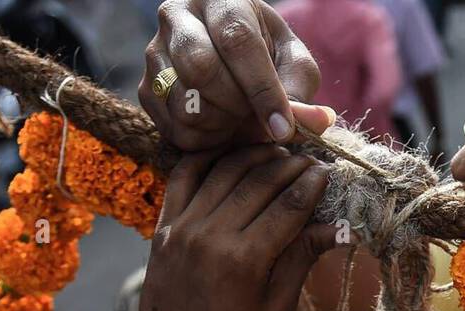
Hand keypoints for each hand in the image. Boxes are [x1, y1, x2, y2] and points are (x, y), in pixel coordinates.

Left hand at [134, 144, 336, 310]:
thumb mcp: (277, 308)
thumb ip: (302, 260)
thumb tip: (340, 228)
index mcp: (244, 261)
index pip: (287, 208)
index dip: (311, 186)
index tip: (328, 172)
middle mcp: (210, 236)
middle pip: (258, 182)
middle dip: (289, 166)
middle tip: (310, 159)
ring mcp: (182, 227)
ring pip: (224, 171)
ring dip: (254, 156)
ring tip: (278, 152)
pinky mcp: (164, 225)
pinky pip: (185, 176)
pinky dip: (210, 159)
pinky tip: (232, 155)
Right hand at [141, 0, 332, 149]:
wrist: (230, 64)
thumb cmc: (269, 59)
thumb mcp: (294, 66)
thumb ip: (303, 92)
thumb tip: (318, 123)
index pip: (236, 40)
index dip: (262, 90)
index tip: (283, 128)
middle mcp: (177, 17)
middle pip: (200, 68)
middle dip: (238, 106)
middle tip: (259, 119)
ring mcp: (154, 52)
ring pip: (184, 102)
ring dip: (223, 126)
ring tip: (241, 120)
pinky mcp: (145, 89)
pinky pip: (173, 127)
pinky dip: (206, 140)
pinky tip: (222, 127)